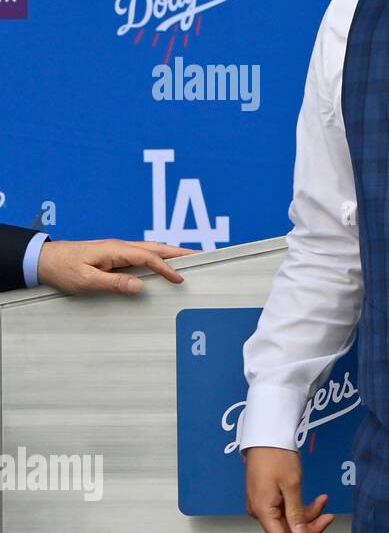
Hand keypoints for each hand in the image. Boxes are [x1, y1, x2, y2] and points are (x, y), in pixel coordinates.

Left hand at [36, 238, 194, 294]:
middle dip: (179, 252)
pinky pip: (143, 254)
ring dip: (171, 253)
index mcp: (116, 250)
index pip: (149, 258)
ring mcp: (118, 249)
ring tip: (189, 259)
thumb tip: (139, 286)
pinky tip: (163, 262)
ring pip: (151, 249)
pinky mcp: (114, 255)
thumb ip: (114, 283)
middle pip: (157, 247)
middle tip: (201, 256)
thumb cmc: (63, 269)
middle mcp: (120, 246)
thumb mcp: (86, 280)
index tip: (180, 279)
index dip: (166, 268)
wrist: (44, 259)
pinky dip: (158, 256)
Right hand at [244, 445, 333, 532]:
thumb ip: (296, 513)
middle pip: (287, 530)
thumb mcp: (292, 485)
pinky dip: (302, 506)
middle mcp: (260, 511)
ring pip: (290, 519)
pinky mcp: (270, 497)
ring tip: (324, 500)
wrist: (268, 437)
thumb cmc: (277, 456)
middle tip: (329, 515)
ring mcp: (265, 504)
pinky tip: (318, 498)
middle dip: (310, 525)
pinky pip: (287, 509)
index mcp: (262, 511)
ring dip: (309, 514)